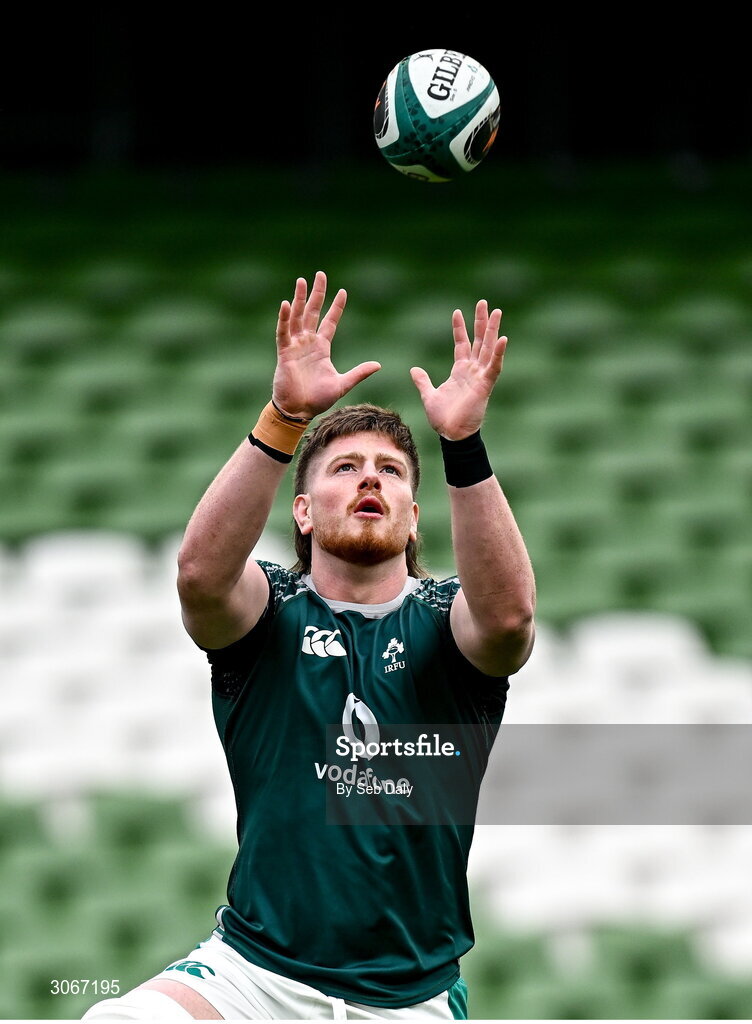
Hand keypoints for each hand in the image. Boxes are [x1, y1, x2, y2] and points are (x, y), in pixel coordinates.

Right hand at [272, 271, 380, 418]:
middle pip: (312, 312)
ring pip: (297, 317)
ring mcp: (295, 346)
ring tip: (301, 281)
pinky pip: (283, 332)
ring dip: (299, 299)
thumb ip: (359, 373)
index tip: (343, 291)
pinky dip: (284, 318)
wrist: (299, 411)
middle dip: (316, 294)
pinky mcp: (284, 352)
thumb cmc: (317, 399)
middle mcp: (308, 343)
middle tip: (320, 274)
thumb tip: (379, 365)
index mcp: (322, 348)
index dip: (336, 307)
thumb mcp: (342, 384)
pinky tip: (287, 304)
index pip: (330, 322)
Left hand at [410, 300, 506, 439]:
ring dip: (493, 330)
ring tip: (497, 312)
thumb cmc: (443, 418)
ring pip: (489, 348)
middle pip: (479, 340)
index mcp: (460, 371)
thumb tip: (414, 369)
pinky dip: (498, 354)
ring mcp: (480, 377)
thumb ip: (423, 381)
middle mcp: (472, 370)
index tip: (457, 311)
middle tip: (484, 302)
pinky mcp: (485, 386)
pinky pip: (494, 367)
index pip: (461, 344)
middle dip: (481, 322)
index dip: (460, 328)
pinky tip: (502, 339)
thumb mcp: (429, 395)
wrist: (451, 435)